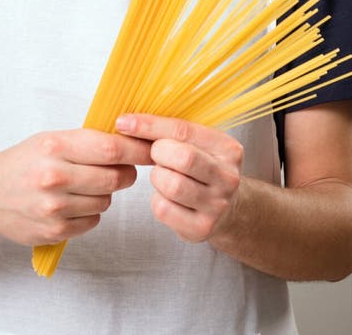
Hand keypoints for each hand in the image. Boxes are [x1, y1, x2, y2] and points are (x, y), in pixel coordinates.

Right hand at [0, 128, 151, 245]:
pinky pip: (92, 221)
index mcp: (55, 146)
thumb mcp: (50, 139)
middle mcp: (54, 177)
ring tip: (88, 184)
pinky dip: (91, 212)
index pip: (111, 149)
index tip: (151, 148)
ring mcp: (53, 208)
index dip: (137, 150)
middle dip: (126, 173)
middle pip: (114, 177)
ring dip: (106, 193)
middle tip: (124, 168)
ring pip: (105, 201)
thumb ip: (87, 141)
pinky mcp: (54, 232)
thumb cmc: (22, 162)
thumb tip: (131, 141)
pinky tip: (74, 202)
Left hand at [115, 114, 242, 242]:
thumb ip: (172, 132)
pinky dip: (157, 200)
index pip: (184, 130)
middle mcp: (228, 177)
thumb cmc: (203, 169)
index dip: (149, 125)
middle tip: (156, 154)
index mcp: (228, 148)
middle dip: (158, 153)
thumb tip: (127, 122)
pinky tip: (167, 196)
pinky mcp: (202, 228)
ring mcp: (217, 205)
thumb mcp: (199, 145)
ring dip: (157, 177)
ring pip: (172, 185)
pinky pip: (164, 209)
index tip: (123, 122)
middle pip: (182, 158)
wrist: (228, 210)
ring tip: (164, 175)